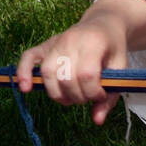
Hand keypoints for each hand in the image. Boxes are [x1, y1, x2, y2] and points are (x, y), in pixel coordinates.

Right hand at [16, 8, 128, 124]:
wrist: (104, 24)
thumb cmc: (113, 48)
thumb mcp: (121, 68)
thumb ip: (111, 95)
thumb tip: (97, 121)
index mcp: (94, 43)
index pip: (87, 74)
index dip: (93, 92)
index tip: (100, 95)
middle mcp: (71, 40)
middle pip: (66, 77)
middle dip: (77, 96)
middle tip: (87, 98)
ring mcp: (56, 42)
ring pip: (48, 73)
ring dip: (57, 93)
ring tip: (70, 98)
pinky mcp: (45, 45)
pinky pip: (28, 58)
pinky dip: (24, 73)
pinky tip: (26, 88)